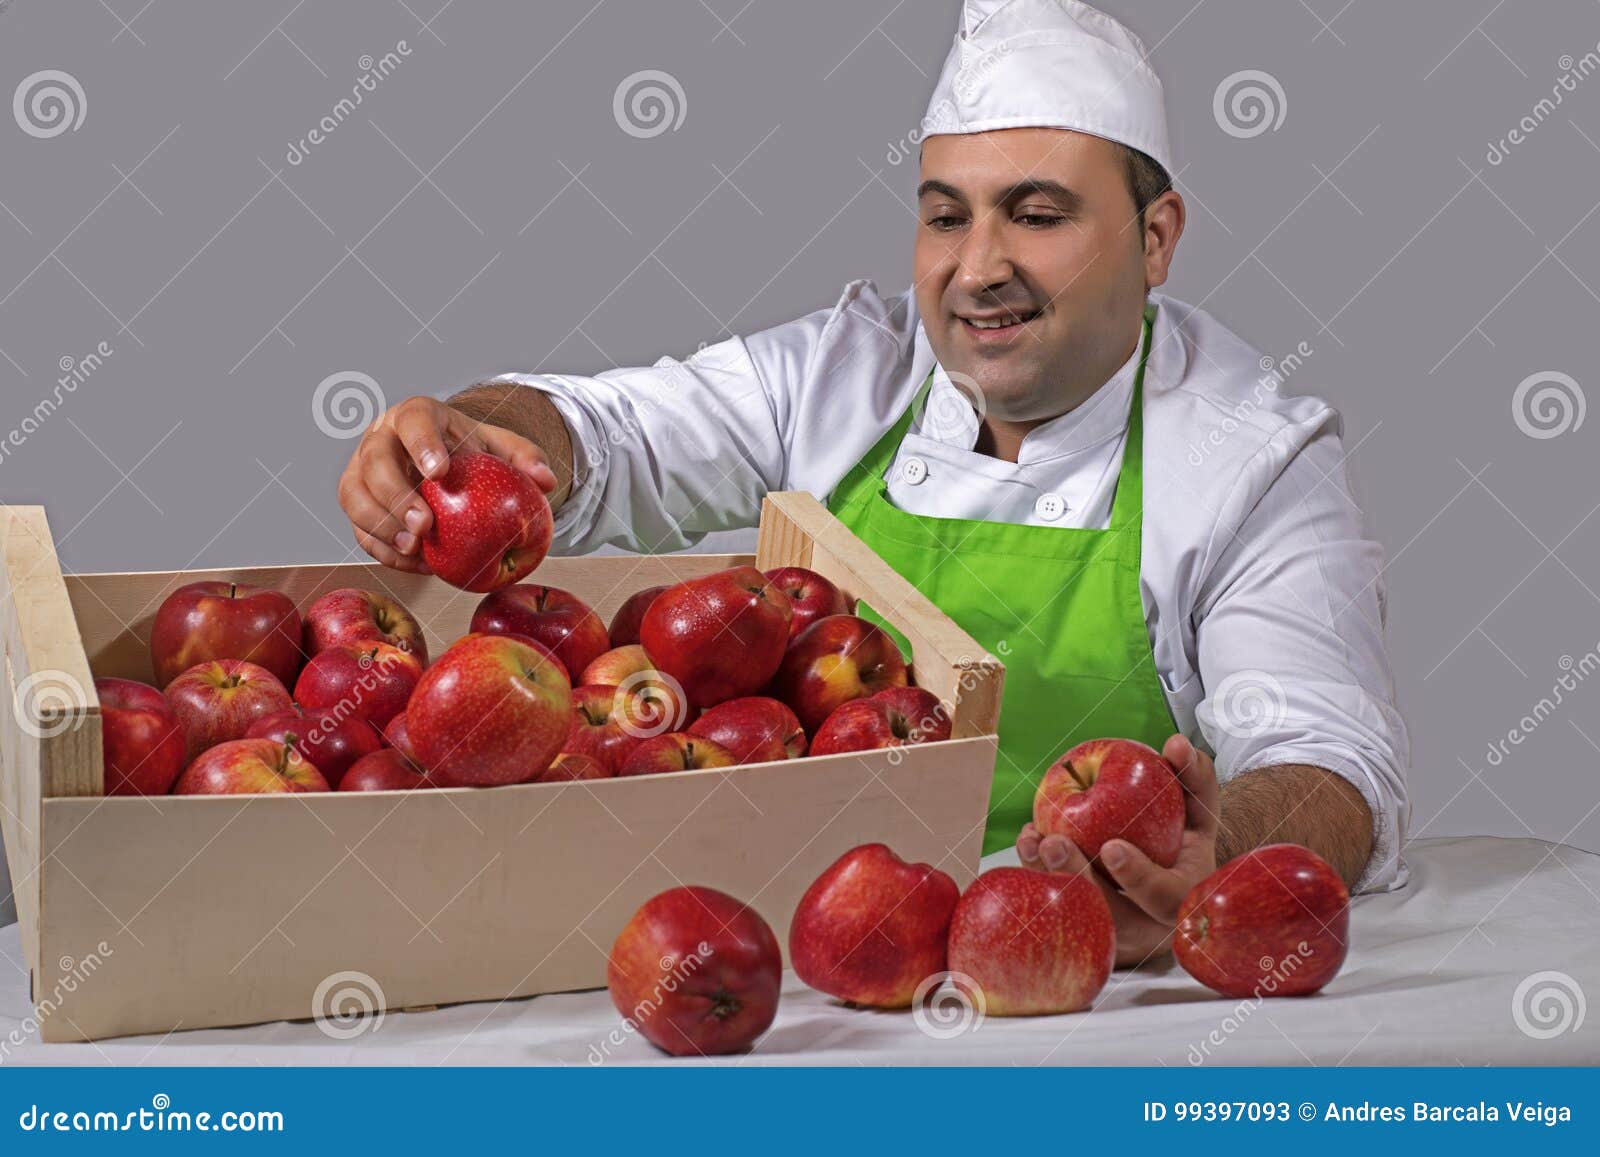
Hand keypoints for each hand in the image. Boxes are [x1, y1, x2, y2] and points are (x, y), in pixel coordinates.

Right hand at [337, 396, 555, 571]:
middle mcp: (380, 438)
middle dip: (394, 495)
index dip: (421, 444)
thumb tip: (545, 480)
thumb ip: (525, 458)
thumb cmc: (473, 453)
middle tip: (424, 525)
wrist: (445, 466)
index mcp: (416, 415)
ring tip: (414, 548)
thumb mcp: (502, 448)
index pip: (412, 420)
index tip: (440, 472)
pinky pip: (360, 530)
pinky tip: (416, 563)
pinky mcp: (359, 505)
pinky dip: (384, 550)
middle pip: (374, 460)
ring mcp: (362, 472)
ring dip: (380, 526)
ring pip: (352, 496)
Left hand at [1017, 733, 1220, 966]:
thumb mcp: (1199, 810)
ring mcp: (1115, 934)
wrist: (1175, 879)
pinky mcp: (1088, 929)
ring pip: (1079, 916)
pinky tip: (1029, 844)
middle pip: (1110, 915)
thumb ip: (1193, 777)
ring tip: (1034, 840)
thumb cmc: (1185, 838)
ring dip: (1050, 876)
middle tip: (1053, 842)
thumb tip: (1176, 744)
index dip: (1138, 877)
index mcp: (1182, 899)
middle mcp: (1148, 927)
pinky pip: (1060, 908)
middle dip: (1077, 878)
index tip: (1111, 848)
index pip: (1163, 896)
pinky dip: (1040, 876)